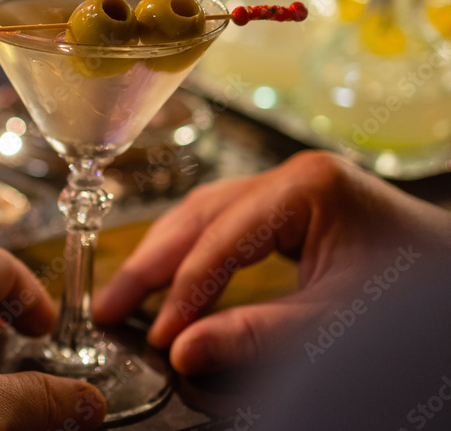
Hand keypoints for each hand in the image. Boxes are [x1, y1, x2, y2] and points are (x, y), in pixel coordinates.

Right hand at [94, 150, 450, 374]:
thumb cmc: (420, 298)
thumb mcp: (337, 322)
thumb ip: (258, 336)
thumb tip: (183, 352)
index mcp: (308, 187)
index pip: (222, 239)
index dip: (184, 291)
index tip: (159, 336)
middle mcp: (293, 177)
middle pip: (200, 214)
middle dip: (153, 263)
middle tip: (110, 306)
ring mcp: (292, 189)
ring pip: (206, 215)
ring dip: (165, 256)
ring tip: (126, 295)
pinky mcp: (293, 210)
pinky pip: (227, 226)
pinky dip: (194, 255)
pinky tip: (170, 279)